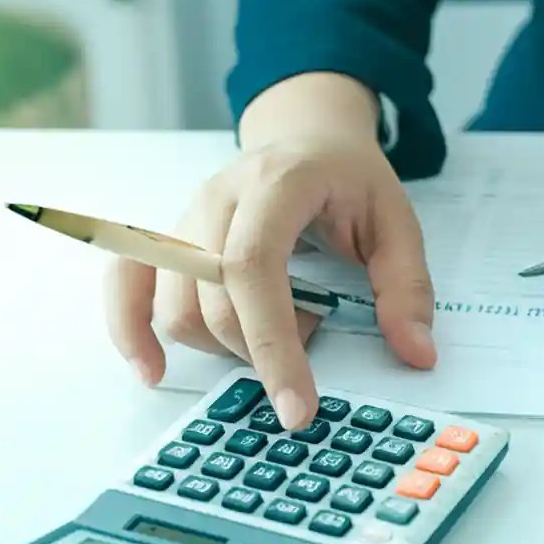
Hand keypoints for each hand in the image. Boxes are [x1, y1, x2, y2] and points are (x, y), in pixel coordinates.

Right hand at [105, 134, 436, 429]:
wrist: (306, 136)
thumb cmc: (347, 178)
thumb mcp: (396, 220)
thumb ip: (407, 286)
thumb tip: (417, 353)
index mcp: (276, 185)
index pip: (252, 269)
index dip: (271, 343)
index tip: (296, 407)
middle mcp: (217, 198)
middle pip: (212, 301)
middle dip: (260, 350)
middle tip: (313, 328)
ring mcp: (183, 217)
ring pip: (175, 309)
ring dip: (225, 343)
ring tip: (276, 320)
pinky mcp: (164, 239)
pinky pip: (126, 286)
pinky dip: (131, 331)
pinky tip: (153, 370)